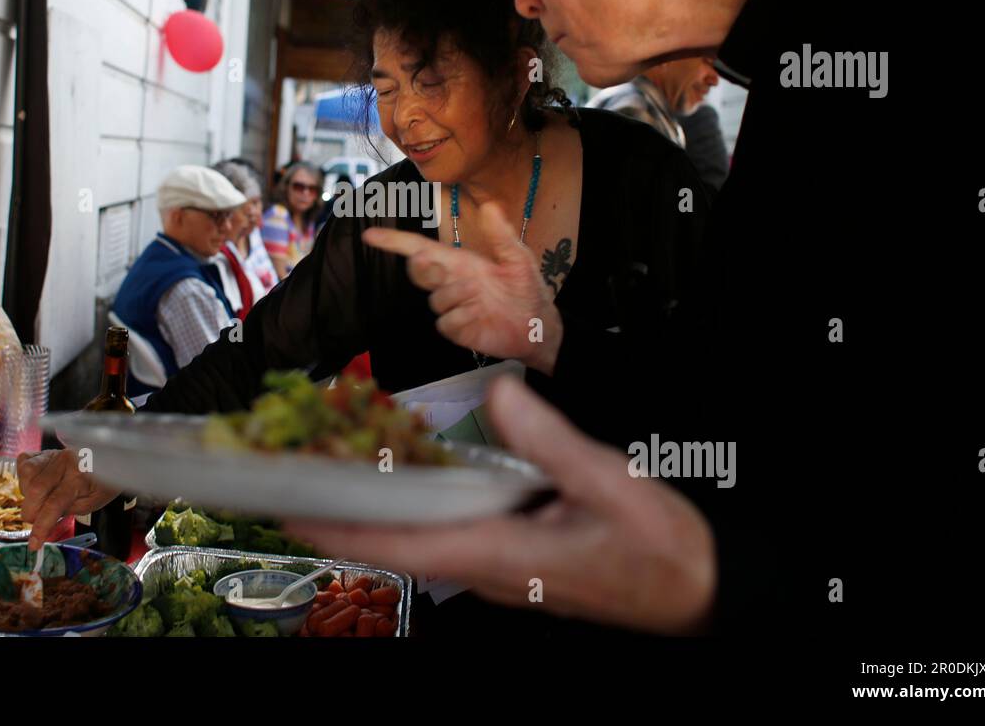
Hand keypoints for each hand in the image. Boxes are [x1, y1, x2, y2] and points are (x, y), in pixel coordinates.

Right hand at [17, 449, 120, 549]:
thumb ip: (68, 510)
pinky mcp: (43, 451)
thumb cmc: (101, 482)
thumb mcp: (92, 503)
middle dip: (31, 512)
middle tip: (38, 520)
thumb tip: (43, 521)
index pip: (54, 504)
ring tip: (41, 499)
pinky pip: (24, 463)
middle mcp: (64, 462)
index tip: (34, 544)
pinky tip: (36, 484)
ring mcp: (53, 454)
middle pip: (35, 489)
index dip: (41, 526)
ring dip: (28, 494)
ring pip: (27, 474)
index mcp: (80, 477)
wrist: (107, 458)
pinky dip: (25, 478)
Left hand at [285, 377, 715, 633]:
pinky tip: (400, 478)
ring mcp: (500, 565)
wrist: (701, 591)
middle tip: (283, 475)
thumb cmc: (660, 549)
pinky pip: (447, 531)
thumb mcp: (612, 486)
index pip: (400, 545)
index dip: (338, 526)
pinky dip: (412, 505)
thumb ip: (553, 442)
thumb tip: (499, 394)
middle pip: (395, 543)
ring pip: (417, 538)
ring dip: (370, 509)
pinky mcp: (514, 555)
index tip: (285, 507)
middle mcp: (490, 568)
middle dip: (337, 513)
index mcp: (503, 556)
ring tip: (324, 470)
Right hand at [363, 202, 562, 373]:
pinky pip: (446, 322)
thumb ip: (501, 235)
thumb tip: (489, 205)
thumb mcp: (517, 257)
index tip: (370, 235)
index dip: (394, 242)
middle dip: (425, 268)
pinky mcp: (456, 329)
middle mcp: (450, 282)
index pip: (420, 248)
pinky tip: (479, 316)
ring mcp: (452, 306)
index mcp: (459, 261)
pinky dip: (461, 318)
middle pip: (419, 272)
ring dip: (454, 294)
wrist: (537, 326)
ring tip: (480, 295)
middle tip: (443, 268)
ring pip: (434, 299)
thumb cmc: (525, 288)